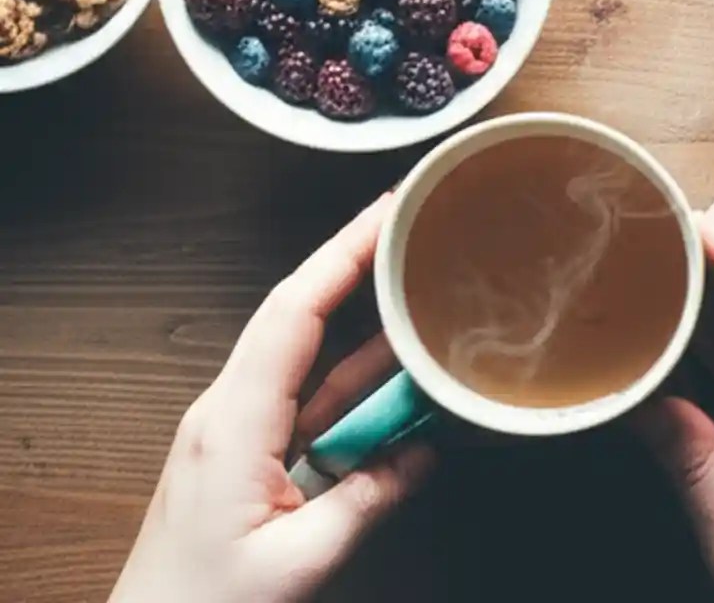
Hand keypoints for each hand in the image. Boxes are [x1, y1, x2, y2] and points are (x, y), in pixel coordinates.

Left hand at [110, 195, 432, 602]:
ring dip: (362, 329)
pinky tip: (394, 376)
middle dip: (353, 266)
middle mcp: (228, 411)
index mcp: (233, 422)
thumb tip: (422, 454)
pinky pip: (307, 399)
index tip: (383, 217)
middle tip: (408, 231)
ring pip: (308, 358)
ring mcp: (235, 427)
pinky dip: (353, 383)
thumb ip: (368, 500)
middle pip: (298, 316)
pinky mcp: (246, 449)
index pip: (291, 313)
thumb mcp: (300, 559)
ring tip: (418, 298)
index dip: (340, 256)